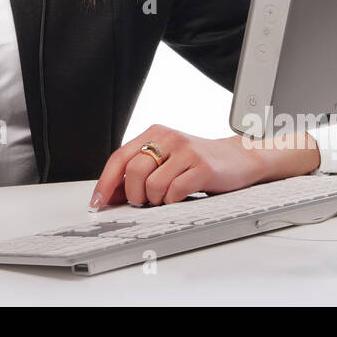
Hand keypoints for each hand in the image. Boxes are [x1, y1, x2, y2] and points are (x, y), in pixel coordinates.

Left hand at [88, 124, 318, 209]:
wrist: (239, 157)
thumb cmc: (198, 161)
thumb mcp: (166, 158)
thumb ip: (140, 170)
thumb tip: (111, 194)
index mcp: (153, 133)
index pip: (119, 157)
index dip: (106, 182)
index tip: (98, 203)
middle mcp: (167, 137)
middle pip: (133, 173)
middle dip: (134, 196)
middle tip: (144, 202)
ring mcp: (185, 151)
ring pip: (152, 185)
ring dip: (156, 200)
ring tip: (167, 197)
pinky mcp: (202, 167)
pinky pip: (175, 192)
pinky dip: (174, 200)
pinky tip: (182, 195)